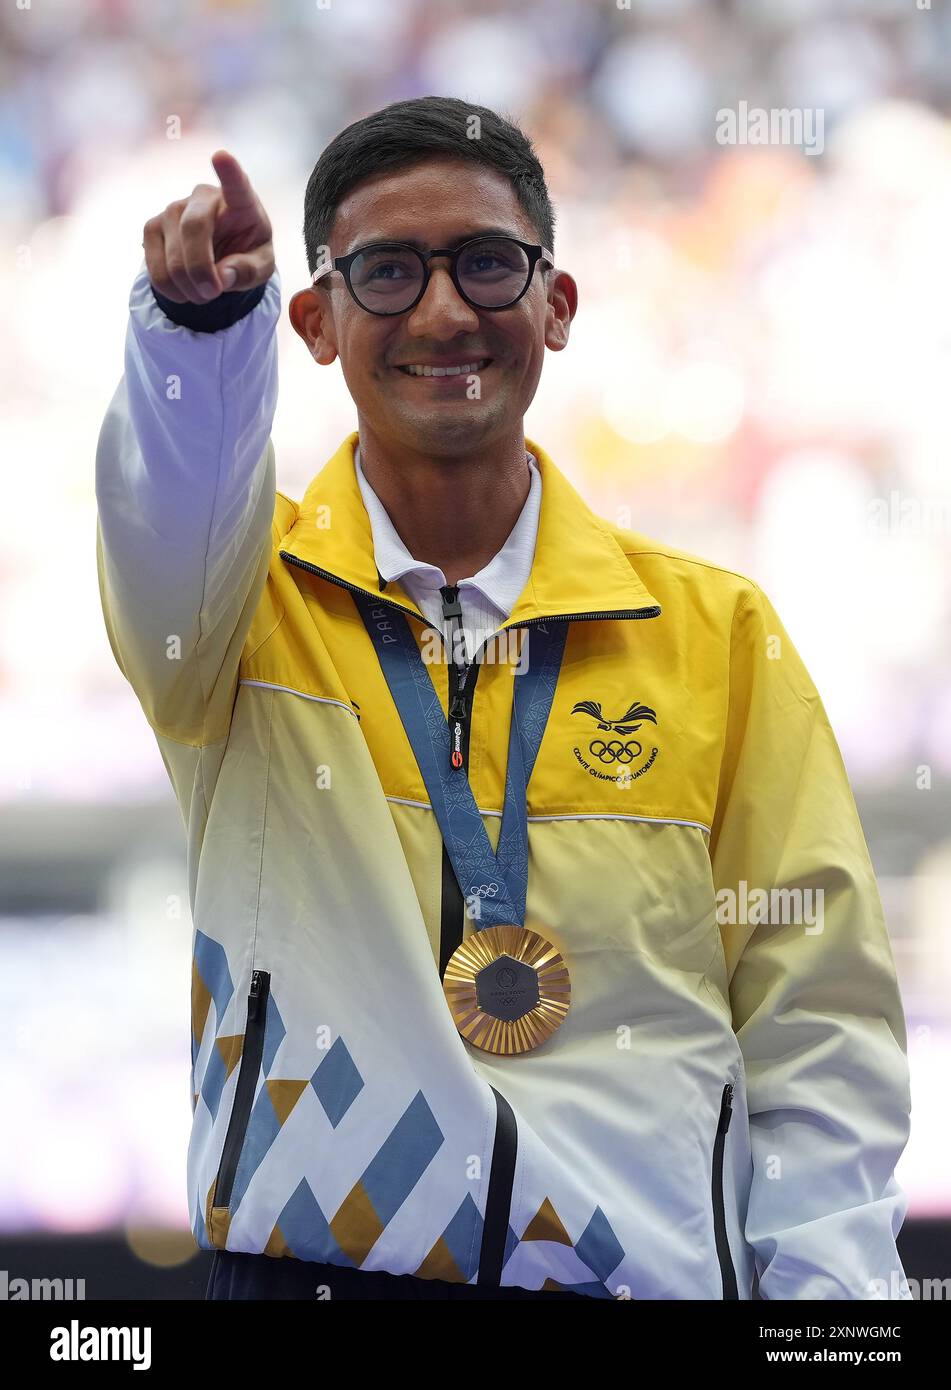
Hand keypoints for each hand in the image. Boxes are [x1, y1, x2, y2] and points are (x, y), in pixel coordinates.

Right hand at [143, 149, 273, 302]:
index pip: (236, 184)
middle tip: (214, 294)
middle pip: (193, 229)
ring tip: (204, 293)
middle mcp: (203, 196)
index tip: (221, 157)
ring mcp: (173, 209)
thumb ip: (248, 271)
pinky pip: (155, 269)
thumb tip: (221, 277)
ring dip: (189, 288)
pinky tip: (185, 289)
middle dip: (202, 271)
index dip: (229, 172)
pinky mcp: (152, 227)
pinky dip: (171, 290)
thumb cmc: (246, 253)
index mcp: (240, 201)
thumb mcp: (261, 267)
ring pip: (173, 257)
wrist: (220, 256)